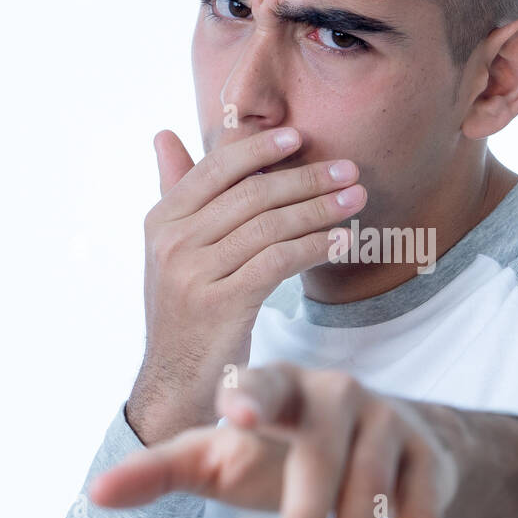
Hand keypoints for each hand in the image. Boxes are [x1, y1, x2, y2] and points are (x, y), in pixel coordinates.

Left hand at [90, 363, 460, 517]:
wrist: (389, 446)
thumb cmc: (282, 453)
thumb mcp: (222, 459)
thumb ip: (163, 472)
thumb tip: (94, 493)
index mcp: (280, 388)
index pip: (263, 386)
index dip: (250, 396)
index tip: (236, 418)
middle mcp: (339, 394)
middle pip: (322, 451)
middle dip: (310, 515)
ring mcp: (390, 422)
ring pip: (373, 487)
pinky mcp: (428, 460)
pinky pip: (421, 514)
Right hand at [127, 128, 366, 439]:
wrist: (175, 382)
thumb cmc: (186, 311)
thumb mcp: (172, 250)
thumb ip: (175, 192)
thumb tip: (165, 134)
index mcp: (161, 219)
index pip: (216, 168)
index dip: (260, 149)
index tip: (300, 136)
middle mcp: (172, 241)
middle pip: (251, 195)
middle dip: (306, 179)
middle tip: (348, 171)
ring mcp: (194, 273)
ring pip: (270, 226)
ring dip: (321, 211)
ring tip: (356, 201)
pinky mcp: (221, 303)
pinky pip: (279, 261)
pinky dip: (315, 247)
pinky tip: (343, 242)